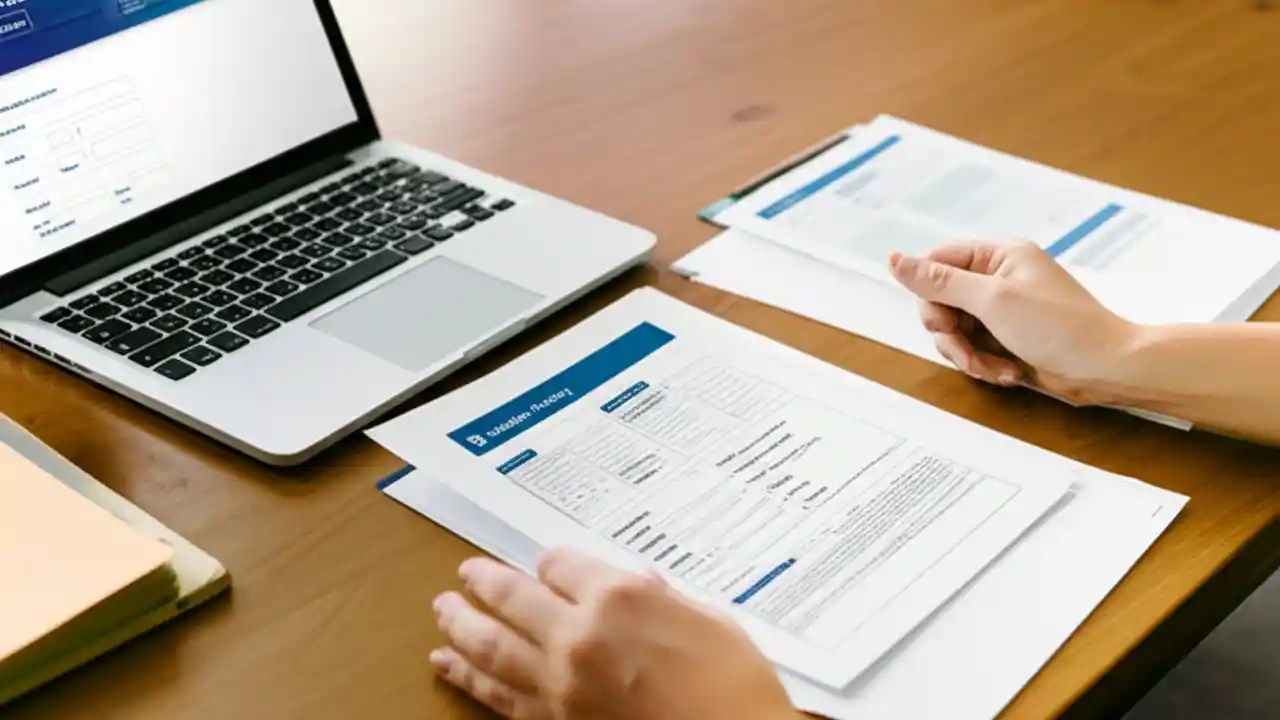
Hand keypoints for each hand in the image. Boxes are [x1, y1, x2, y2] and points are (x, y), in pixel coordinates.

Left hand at [430, 549, 795, 719]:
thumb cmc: (736, 689)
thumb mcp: (709, 622)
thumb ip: (664, 599)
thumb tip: (640, 585)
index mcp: (620, 598)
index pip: (561, 564)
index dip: (553, 562)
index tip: (549, 564)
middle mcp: (580, 635)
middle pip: (513, 597)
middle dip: (485, 580)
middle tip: (467, 572)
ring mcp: (561, 683)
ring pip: (490, 645)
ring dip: (459, 622)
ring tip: (442, 608)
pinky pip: (495, 695)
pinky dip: (465, 676)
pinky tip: (445, 663)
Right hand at [888, 240, 1137, 403]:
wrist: (1105, 368)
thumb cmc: (1062, 327)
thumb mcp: (992, 300)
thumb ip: (939, 281)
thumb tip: (895, 259)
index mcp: (998, 255)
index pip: (938, 262)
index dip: (929, 291)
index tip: (940, 317)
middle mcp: (998, 278)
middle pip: (940, 301)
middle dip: (950, 332)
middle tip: (964, 346)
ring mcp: (1001, 310)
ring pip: (953, 330)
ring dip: (967, 354)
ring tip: (994, 366)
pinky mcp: (1006, 337)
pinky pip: (973, 348)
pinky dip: (984, 363)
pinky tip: (1007, 372)